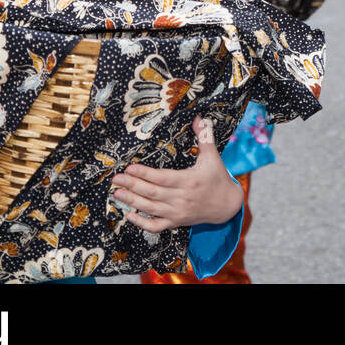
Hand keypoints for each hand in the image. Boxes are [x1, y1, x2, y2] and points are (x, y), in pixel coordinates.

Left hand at [111, 117, 243, 230]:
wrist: (228, 205)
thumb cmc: (218, 178)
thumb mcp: (213, 157)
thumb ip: (205, 136)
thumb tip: (198, 118)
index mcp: (189, 181)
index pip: (163, 178)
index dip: (145, 173)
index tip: (130, 167)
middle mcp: (182, 198)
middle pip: (152, 193)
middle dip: (132, 186)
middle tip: (116, 179)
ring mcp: (178, 212)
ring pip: (151, 208)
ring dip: (132, 201)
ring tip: (116, 193)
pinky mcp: (176, 222)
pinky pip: (156, 226)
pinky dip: (142, 223)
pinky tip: (130, 215)